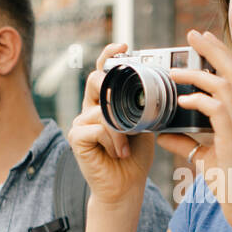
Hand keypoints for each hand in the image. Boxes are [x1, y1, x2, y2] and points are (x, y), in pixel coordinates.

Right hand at [68, 42, 156, 205]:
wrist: (126, 186)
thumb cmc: (135, 156)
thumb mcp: (145, 124)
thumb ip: (142, 105)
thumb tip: (155, 84)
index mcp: (105, 101)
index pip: (103, 71)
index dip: (110, 55)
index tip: (124, 46)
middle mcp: (89, 108)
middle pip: (96, 80)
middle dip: (113, 88)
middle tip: (128, 108)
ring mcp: (80, 122)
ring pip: (102, 110)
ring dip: (121, 130)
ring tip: (126, 148)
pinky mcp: (76, 138)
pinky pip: (97, 128)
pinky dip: (113, 141)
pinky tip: (117, 153)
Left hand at [155, 29, 231, 231]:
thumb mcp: (203, 160)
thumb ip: (184, 144)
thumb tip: (161, 134)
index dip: (217, 55)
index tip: (200, 41)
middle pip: (231, 70)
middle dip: (211, 49)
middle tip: (192, 34)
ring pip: (223, 85)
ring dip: (197, 75)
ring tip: (174, 71)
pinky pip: (216, 109)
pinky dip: (198, 100)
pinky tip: (181, 100)